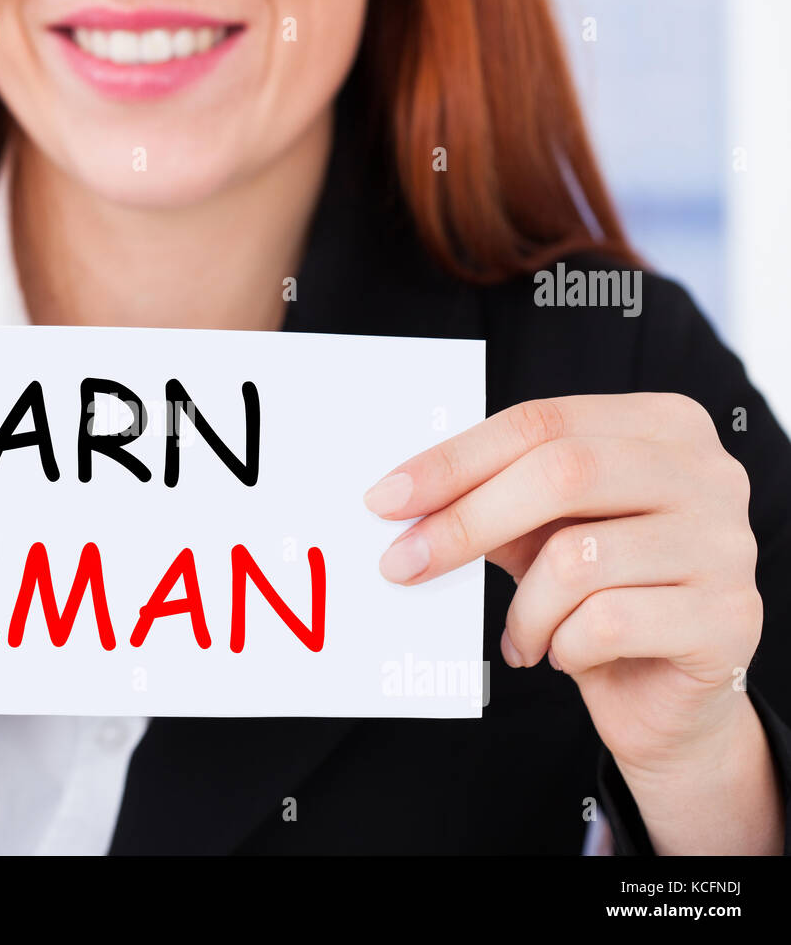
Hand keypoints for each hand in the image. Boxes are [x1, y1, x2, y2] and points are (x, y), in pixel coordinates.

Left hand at [364, 393, 781, 853]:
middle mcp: (708, 473)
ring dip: (524, 610)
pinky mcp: (731, 618)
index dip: (454, 459)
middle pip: (561, 472)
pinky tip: (565, 655)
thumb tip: (402, 498)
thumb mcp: (542, 533)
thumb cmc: (598, 596)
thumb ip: (494, 501)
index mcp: (661, 427)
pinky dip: (563, 646)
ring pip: (578, 559)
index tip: (385, 499)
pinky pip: (608, 623)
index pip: (541, 422)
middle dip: (464, 521)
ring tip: (521, 634)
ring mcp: (727, 544)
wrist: (667, 694)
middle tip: (401, 565)